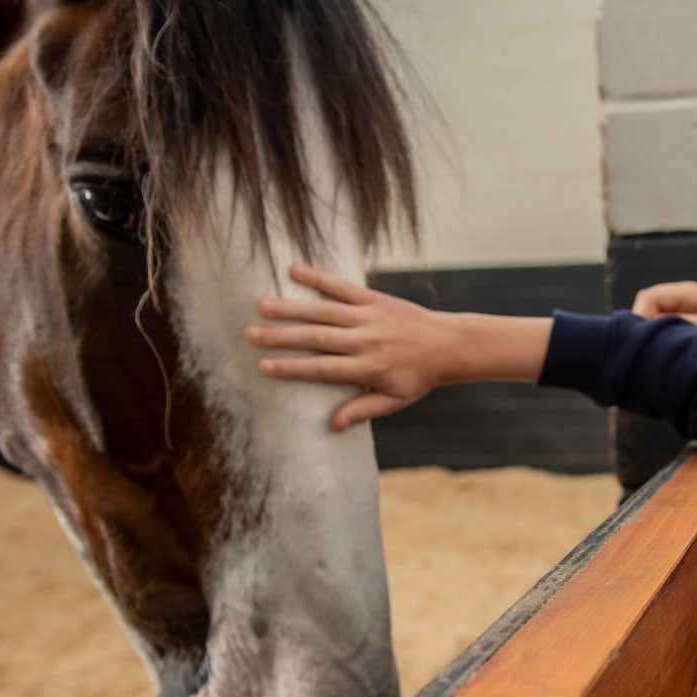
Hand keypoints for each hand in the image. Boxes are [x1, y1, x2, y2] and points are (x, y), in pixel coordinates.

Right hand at [248, 264, 451, 430]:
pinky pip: (342, 287)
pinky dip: (318, 278)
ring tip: (262, 305)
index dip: (292, 368)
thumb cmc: (417, 377)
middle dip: (281, 337)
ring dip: (292, 308)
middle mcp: (365, 341)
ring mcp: (369, 317)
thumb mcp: (394, 400)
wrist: (448, 345)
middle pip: (316, 339)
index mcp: (367, 368)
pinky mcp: (374, 299)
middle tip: (249, 334)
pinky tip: (293, 270)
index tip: (264, 367)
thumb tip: (331, 426)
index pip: (322, 369)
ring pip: (324, 312)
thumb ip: (362, 410)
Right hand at [631, 281, 696, 358]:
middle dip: (643, 332)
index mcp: (689, 293)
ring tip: (661, 363)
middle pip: (647, 311)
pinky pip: (670, 336)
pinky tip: (671, 365)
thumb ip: (681, 328)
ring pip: (657, 326)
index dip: (638, 318)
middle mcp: (685, 301)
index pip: (648, 298)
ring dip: (655, 341)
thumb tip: (650, 334)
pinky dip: (666, 348)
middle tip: (647, 358)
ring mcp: (688, 316)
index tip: (642, 344)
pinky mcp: (693, 331)